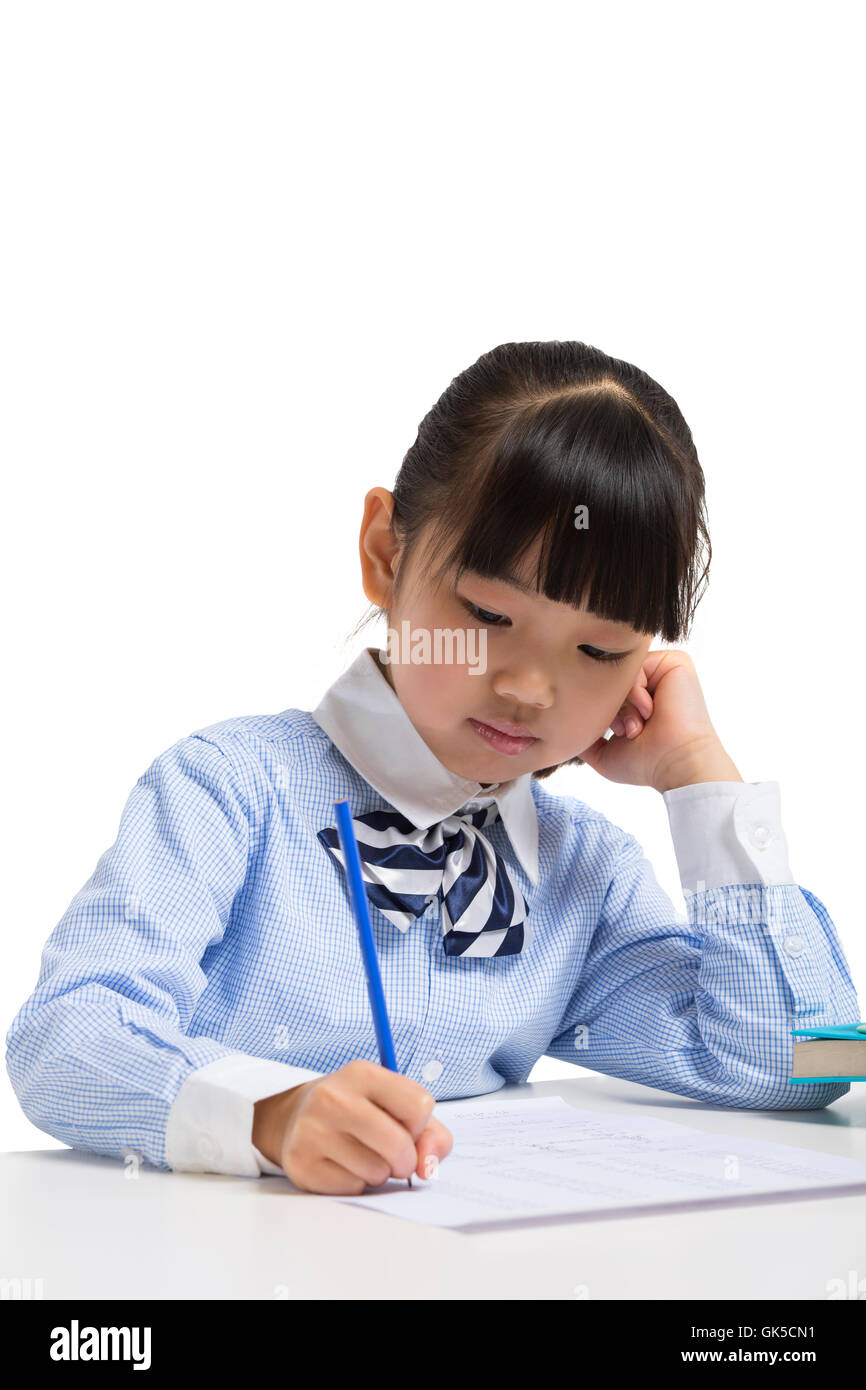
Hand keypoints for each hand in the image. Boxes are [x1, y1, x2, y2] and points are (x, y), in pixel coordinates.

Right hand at [252, 1059, 453, 1193]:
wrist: (295, 1117)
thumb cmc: (358, 1112)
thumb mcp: (394, 1105)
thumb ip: (430, 1133)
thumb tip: (429, 1166)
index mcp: (361, 1073)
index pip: (419, 1105)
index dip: (420, 1125)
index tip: (405, 1125)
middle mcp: (333, 1097)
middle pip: (399, 1144)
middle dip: (406, 1160)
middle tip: (395, 1156)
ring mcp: (312, 1131)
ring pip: (377, 1172)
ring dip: (379, 1173)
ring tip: (362, 1156)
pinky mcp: (301, 1164)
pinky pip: (352, 1188)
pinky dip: (356, 1184)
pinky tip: (341, 1166)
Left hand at [577, 648, 742, 792]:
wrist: (675, 764)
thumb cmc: (646, 763)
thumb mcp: (604, 752)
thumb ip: (585, 736)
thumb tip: (561, 726)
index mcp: (641, 698)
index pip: (605, 689)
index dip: (606, 713)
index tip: (621, 735)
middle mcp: (653, 682)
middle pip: (611, 679)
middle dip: (614, 708)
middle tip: (631, 732)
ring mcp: (663, 671)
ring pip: (620, 672)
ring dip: (624, 703)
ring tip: (639, 726)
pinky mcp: (675, 662)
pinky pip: (636, 665)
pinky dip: (635, 691)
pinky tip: (650, 712)